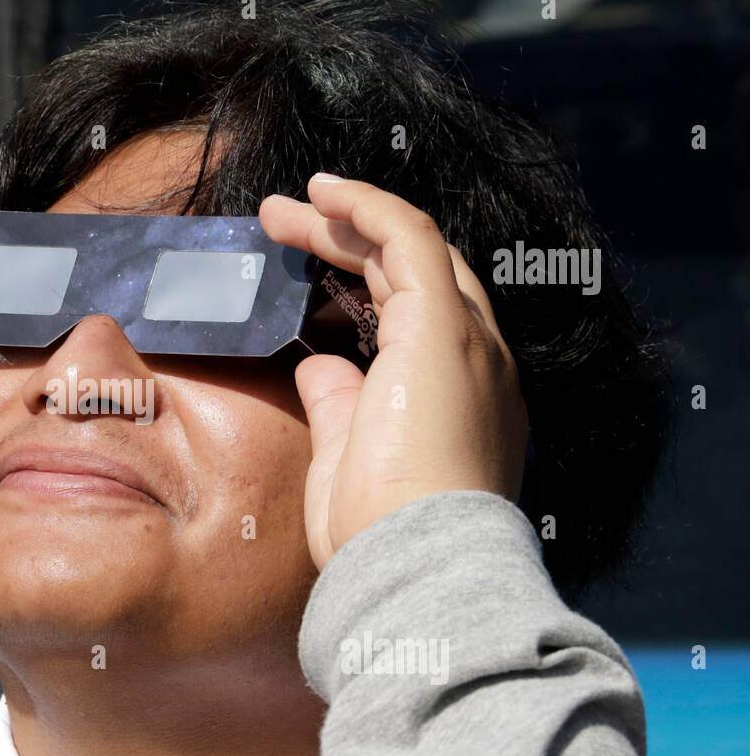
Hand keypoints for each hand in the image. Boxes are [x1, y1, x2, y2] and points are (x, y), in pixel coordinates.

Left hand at [260, 173, 528, 570]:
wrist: (415, 563)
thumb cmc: (379, 535)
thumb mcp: (347, 457)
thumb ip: (339, 404)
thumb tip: (319, 363)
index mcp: (458, 392)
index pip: (415, 312)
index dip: (362, 277)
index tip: (304, 268)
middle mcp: (475, 358)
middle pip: (413, 271)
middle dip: (345, 239)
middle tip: (281, 223)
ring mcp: (466, 340)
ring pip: (409, 248)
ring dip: (344, 218)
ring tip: (283, 206)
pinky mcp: (443, 326)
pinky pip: (409, 238)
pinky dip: (366, 207)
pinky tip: (323, 191)